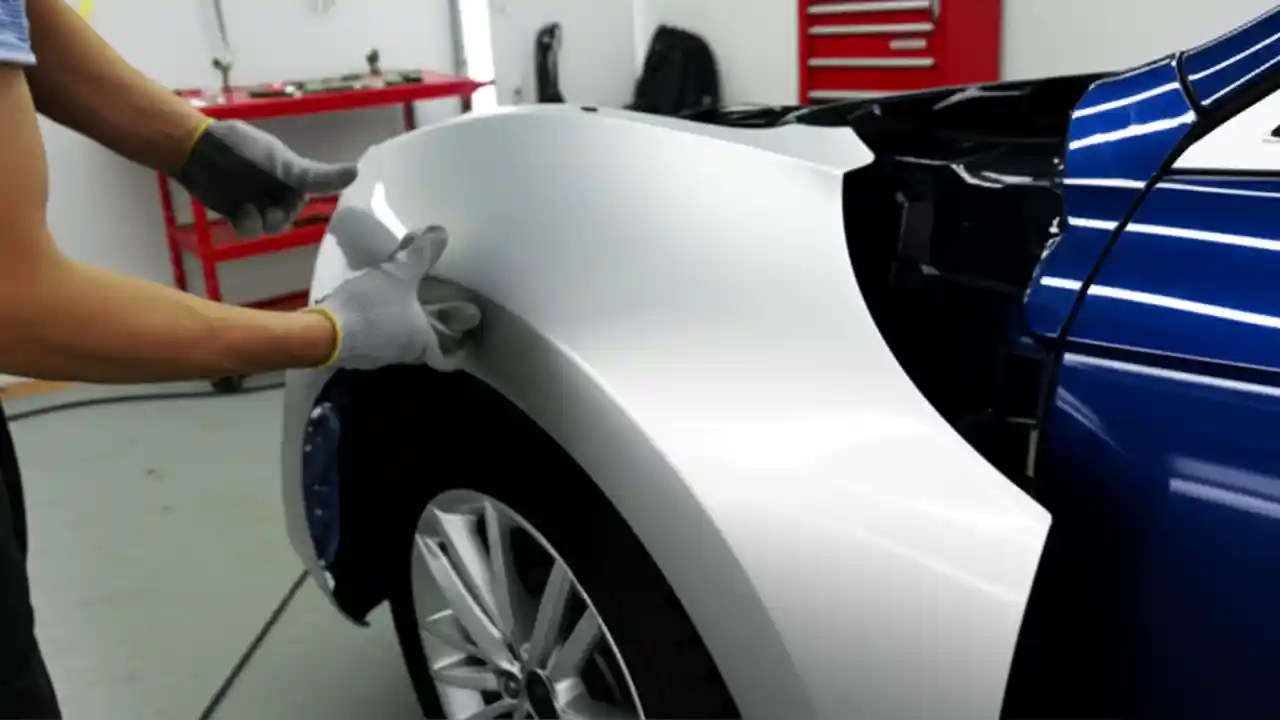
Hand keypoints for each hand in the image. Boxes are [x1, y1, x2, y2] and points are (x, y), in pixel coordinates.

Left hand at [177, 120, 357, 236]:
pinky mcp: (238, 213)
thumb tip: (358, 172)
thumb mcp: (285, 164)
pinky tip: (240, 213)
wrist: (199, 150)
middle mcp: (279, 191)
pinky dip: (248, 225)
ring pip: (272, 227)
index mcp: (293, 176)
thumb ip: (318, 176)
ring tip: (250, 209)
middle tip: (269, 207)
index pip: (312, 195)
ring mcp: (258, 203)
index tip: (295, 200)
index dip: (305, 202)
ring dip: (264, 222)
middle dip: (281, 215)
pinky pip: (251, 231)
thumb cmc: (245, 150)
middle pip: (290, 216)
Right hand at [312, 226, 480, 370]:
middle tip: (446, 310)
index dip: (459, 352)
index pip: (449, 358)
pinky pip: (381, 332)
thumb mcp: (399, 274)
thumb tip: (442, 232)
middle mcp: (404, 352)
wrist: (323, 332)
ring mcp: (379, 353)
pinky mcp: (357, 347)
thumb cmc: (371, 307)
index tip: (467, 341)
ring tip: (412, 295)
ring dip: (410, 317)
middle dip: (437, 326)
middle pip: (428, 344)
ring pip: (403, 336)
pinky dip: (387, 316)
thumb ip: (421, 254)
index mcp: (423, 341)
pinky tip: (379, 297)